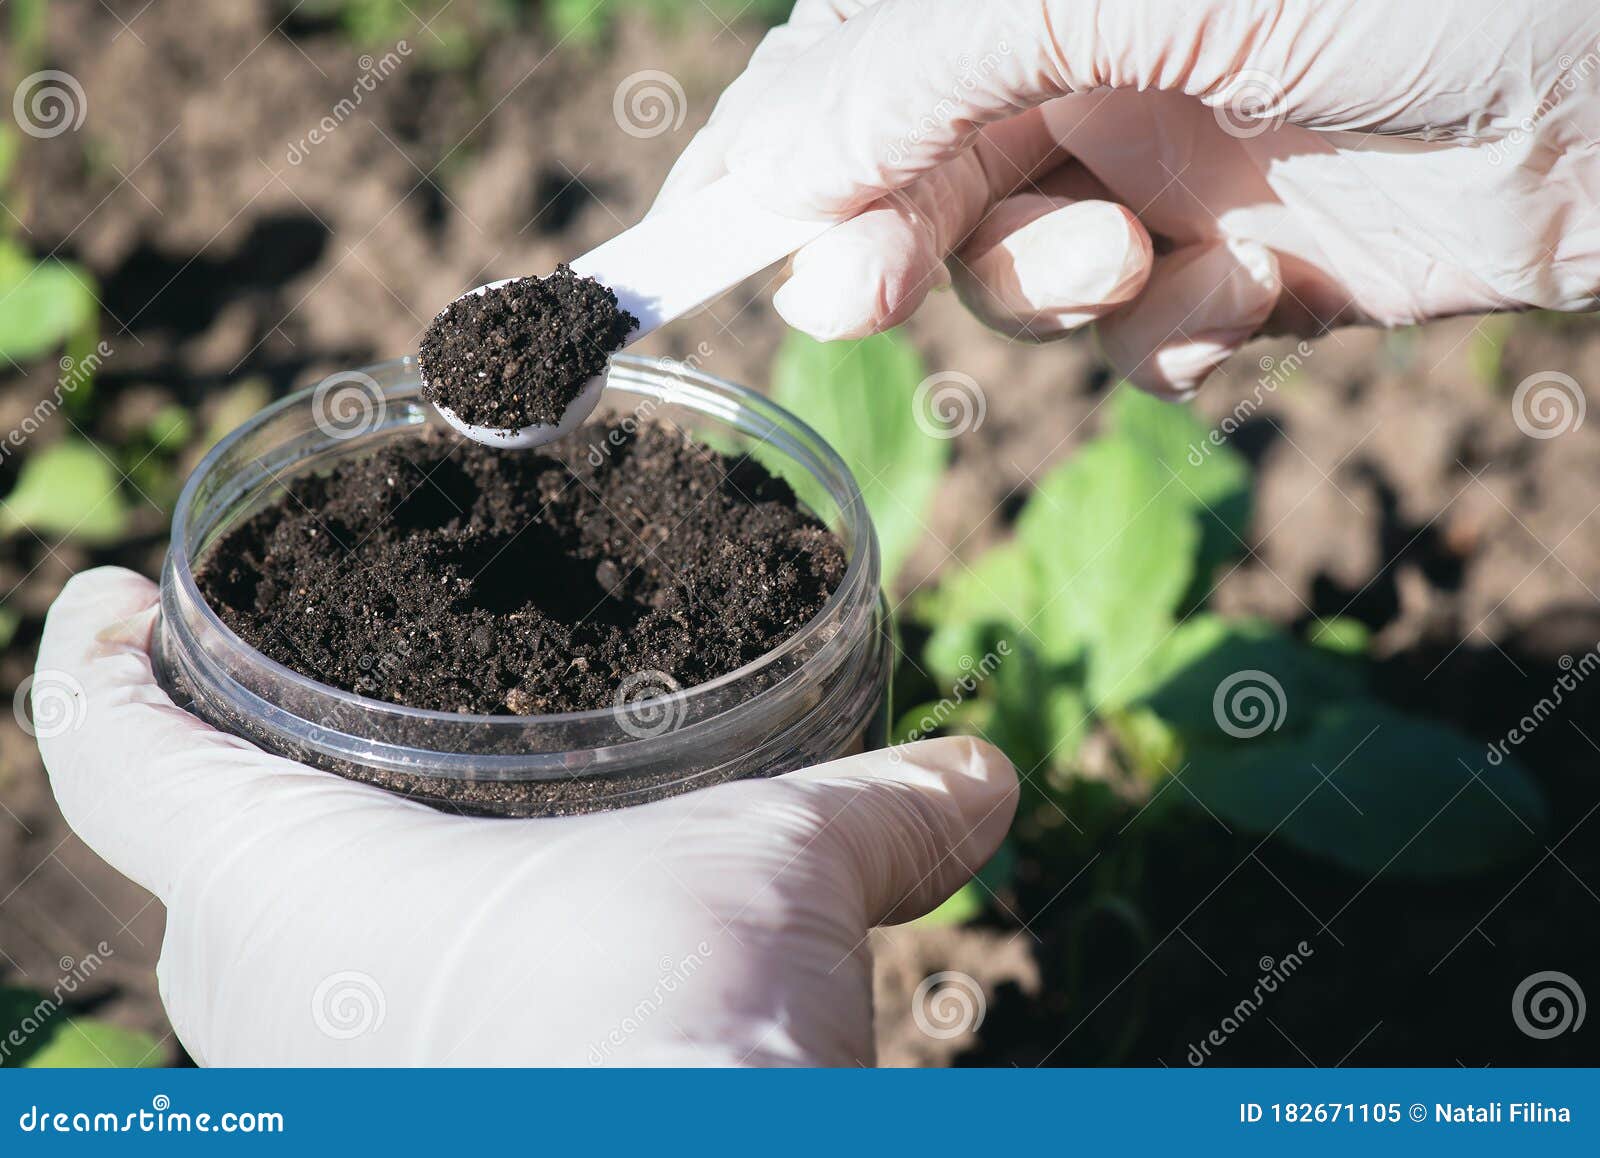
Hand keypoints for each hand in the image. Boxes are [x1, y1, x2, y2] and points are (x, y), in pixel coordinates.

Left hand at [35, 568, 1016, 1065]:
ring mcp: (311, 1095)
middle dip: (229, 777)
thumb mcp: (774, 872)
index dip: (95, 653)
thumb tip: (985, 779)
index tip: (112, 595)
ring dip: (309, 897)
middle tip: (305, 711)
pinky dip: (378, 995)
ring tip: (396, 831)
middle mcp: (263, 997)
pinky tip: (476, 971)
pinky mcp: (381, 1142)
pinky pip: (333, 1053)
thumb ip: (873, 808)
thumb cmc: (667, 1012)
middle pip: (182, 859)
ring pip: (258, 972)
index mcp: (290, 873)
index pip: (111, 741)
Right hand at [656, 0, 1599, 395]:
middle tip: (861, 296)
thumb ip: (915, 74)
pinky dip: (1178, 338)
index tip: (685, 255)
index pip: (844, 75)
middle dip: (891, 250)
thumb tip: (770, 173)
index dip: (764, 163)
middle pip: (910, 194)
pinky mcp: (1239, 271)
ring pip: (1019, 289)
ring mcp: (1160, 175)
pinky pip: (1142, 348)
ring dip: (1059, 292)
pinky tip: (1258, 290)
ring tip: (1143, 256)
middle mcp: (1084, 73)